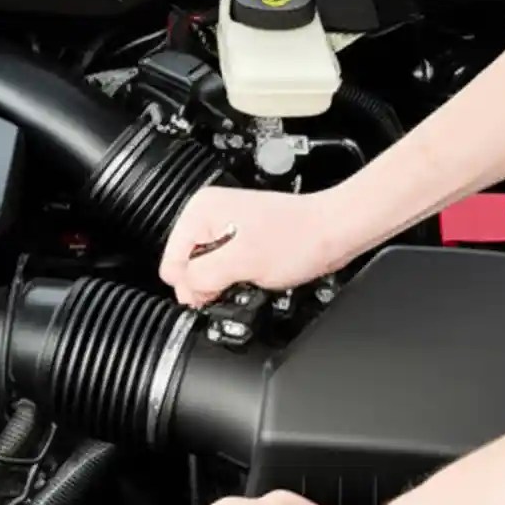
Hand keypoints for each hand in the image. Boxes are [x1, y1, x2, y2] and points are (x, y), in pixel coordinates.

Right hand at [160, 187, 343, 306]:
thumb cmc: (299, 238)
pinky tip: (255, 273)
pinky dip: (236, 278)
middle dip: (210, 283)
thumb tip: (186, 292)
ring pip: (206, 271)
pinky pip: (224, 269)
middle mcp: (208, 215)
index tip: (220, 286)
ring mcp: (224, 226)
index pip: (171, 264)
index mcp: (199, 211)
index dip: (194, 285)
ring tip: (251, 274)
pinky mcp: (240, 239)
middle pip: (187, 268)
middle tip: (239, 279)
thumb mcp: (240, 262)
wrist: (332, 232)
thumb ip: (203, 278)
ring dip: (225, 282)